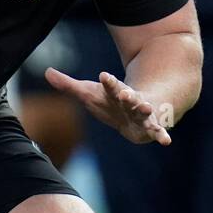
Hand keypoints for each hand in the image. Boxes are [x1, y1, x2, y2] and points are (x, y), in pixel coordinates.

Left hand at [45, 68, 170, 144]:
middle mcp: (130, 101)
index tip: (103, 75)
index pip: (109, 86)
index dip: (107, 82)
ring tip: (148, 108)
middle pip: (128, 97)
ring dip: (145, 109)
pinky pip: (157, 131)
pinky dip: (162, 135)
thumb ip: (68, 85)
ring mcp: (142, 112)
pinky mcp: (150, 126)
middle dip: (126, 95)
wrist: (138, 110)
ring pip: (144, 111)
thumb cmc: (109, 101)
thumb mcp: (88, 92)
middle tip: (125, 93)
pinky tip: (166, 141)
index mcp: (114, 92)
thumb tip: (46, 71)